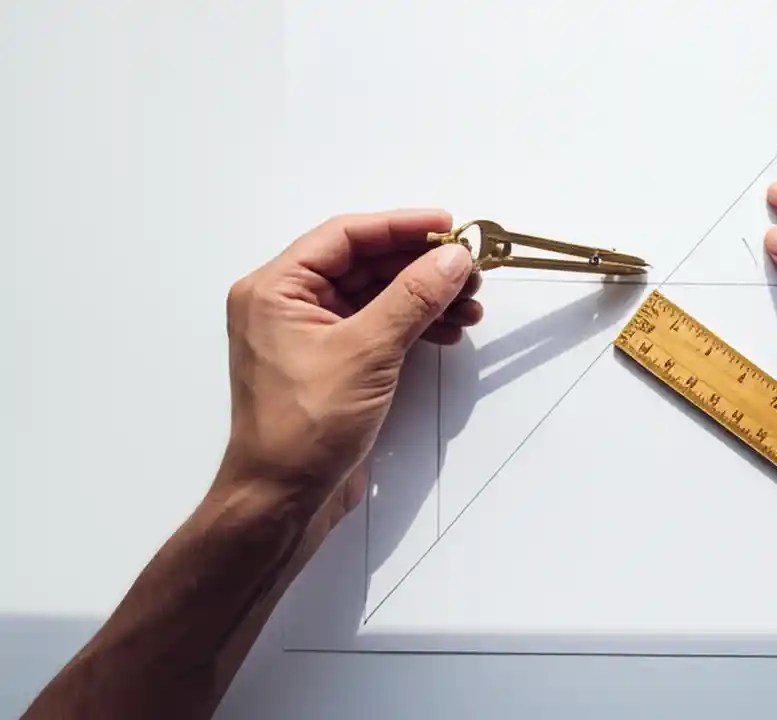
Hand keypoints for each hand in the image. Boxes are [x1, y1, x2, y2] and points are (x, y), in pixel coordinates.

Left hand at [220, 209, 481, 516]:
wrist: (283, 500)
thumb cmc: (305, 427)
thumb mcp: (367, 353)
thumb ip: (413, 298)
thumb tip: (454, 257)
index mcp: (276, 288)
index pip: (346, 237)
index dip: (401, 226)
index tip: (450, 225)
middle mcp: (289, 305)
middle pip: (365, 264)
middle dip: (421, 267)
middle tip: (471, 271)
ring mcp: (311, 336)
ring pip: (377, 297)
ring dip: (425, 298)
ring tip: (471, 307)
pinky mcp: (333, 365)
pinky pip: (378, 328)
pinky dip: (414, 327)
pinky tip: (447, 332)